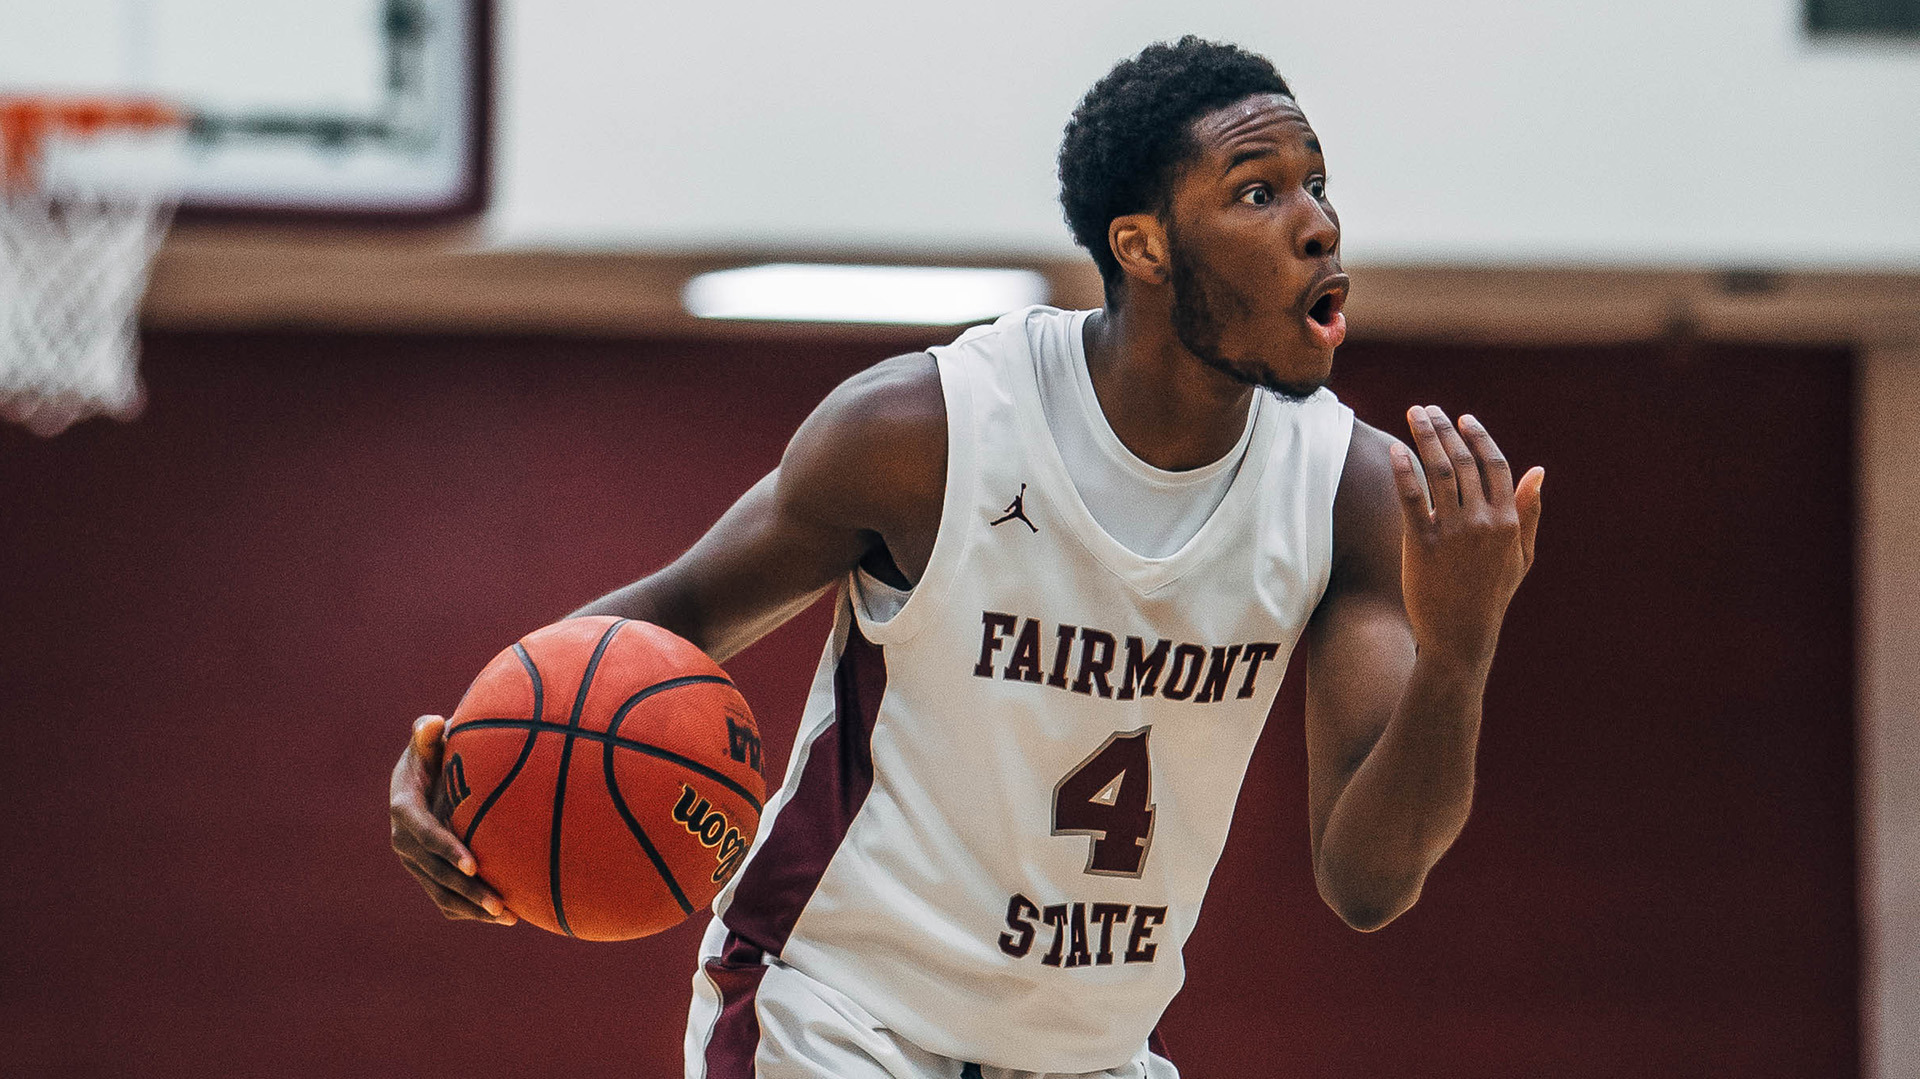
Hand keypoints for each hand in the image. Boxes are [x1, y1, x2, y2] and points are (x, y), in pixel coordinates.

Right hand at [388, 714, 515, 924]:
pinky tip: (503, 916)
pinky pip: (445, 899)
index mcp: (404, 808)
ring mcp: (414, 861)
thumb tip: (432, 722)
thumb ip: (428, 732)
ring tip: (509, 916)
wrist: (423, 778)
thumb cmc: (433, 751)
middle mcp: (404, 840)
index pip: (425, 833)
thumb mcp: (428, 740)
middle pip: (436, 873)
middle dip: (467, 890)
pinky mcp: (426, 873)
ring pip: (441, 893)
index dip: (447, 850)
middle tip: (501, 904)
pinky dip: (470, 910)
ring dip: (473, 908)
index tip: (474, 864)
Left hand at [1390, 406, 1543, 668]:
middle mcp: (1483, 522)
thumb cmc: (1491, 595)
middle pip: (1463, 461)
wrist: (1461, 636)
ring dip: (1424, 437)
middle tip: (1428, 410)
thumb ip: (1529, 513)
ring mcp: (1453, 532)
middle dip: (1445, 429)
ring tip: (1413, 416)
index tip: (1463, 419)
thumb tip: (1538, 471)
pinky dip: (1402, 470)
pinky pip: (1411, 498)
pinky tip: (1394, 450)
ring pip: (1438, 471)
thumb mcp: (1521, 555)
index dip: (1479, 437)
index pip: (1495, 465)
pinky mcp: (1423, 544)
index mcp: (1508, 521)